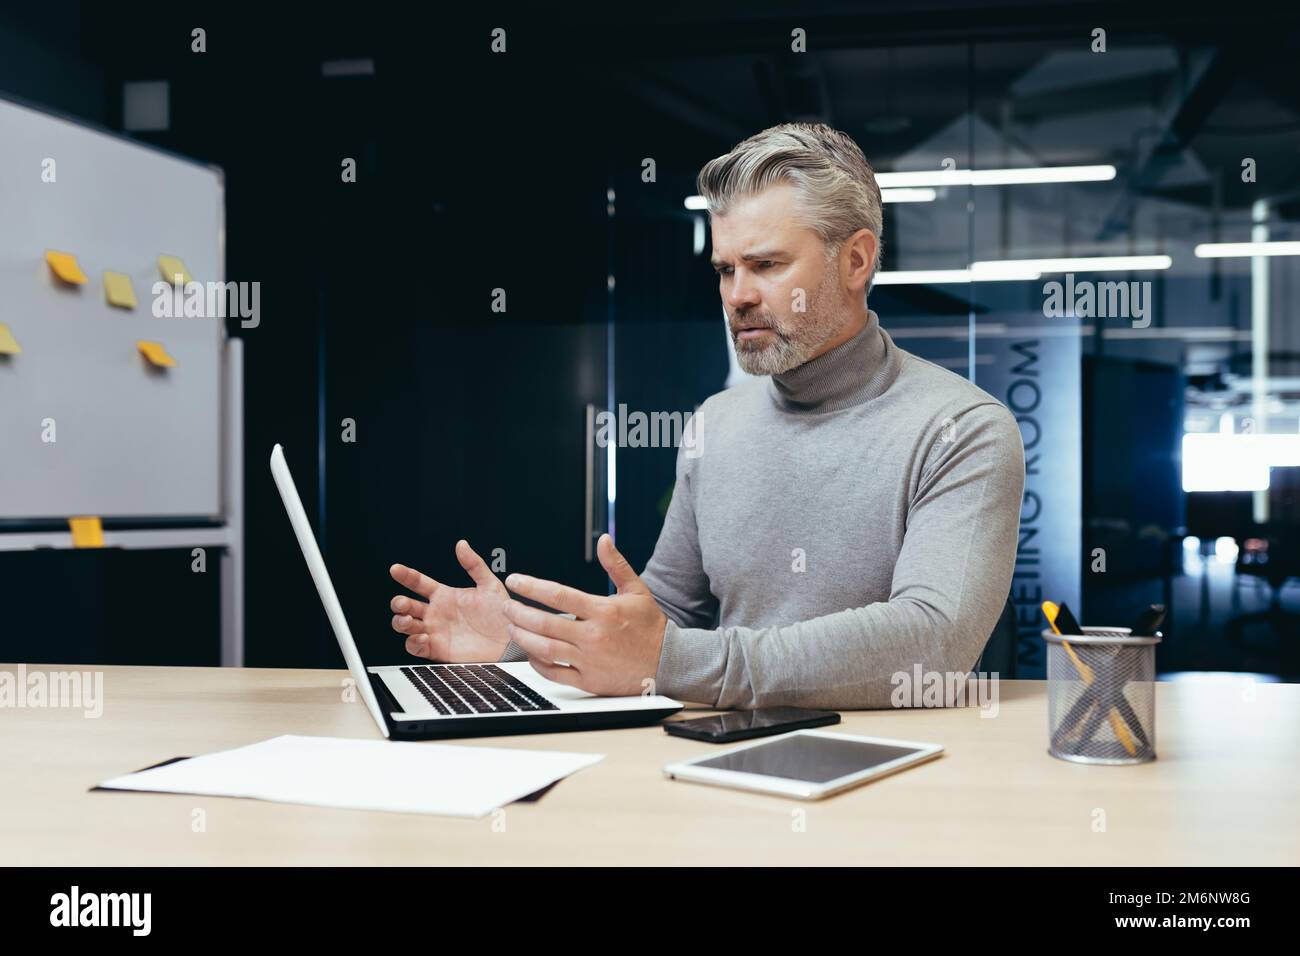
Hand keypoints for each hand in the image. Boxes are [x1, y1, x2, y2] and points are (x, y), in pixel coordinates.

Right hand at [389, 540, 510, 662]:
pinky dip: (413, 643)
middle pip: (406, 606)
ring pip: (405, 625)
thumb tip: (462, 544)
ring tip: (408, 619)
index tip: (396, 569)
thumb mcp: (490, 586)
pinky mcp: (437, 649)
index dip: (406, 575)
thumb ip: (474, 565)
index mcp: (445, 596)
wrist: (510, 643)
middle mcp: (436, 613)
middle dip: (399, 603)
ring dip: (400, 622)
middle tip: (403, 603)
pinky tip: (421, 637)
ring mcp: (435, 631)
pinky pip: (415, 647)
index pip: (419, 583)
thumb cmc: (502, 615)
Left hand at [501, 534, 667, 696]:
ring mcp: (590, 661)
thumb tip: (604, 539)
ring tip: (512, 627)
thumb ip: (616, 565)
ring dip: (523, 637)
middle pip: (544, 623)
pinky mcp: (589, 681)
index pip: (558, 595)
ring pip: (545, 649)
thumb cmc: (650, 626)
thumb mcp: (637, 590)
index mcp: (603, 611)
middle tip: (506, 606)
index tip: (515, 580)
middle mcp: (594, 636)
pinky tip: (531, 653)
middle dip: (518, 612)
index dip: (531, 586)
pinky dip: (538, 664)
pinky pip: (555, 673)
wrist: (669, 662)